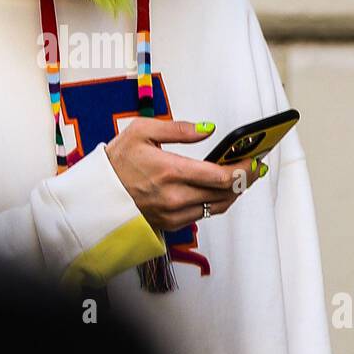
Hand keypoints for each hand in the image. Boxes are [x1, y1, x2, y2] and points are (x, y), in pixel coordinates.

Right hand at [105, 118, 265, 230]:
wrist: (98, 195)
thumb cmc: (117, 161)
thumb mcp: (142, 131)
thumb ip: (179, 129)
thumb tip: (208, 129)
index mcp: (170, 171)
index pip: (221, 177)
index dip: (244, 170)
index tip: (255, 160)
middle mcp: (175, 197)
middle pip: (226, 194)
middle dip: (245, 180)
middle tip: (255, 167)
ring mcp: (174, 214)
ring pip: (218, 207)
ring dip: (233, 193)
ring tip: (242, 177)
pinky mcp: (171, 224)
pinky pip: (204, 215)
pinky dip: (216, 202)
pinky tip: (219, 190)